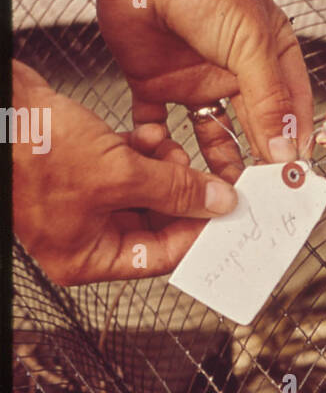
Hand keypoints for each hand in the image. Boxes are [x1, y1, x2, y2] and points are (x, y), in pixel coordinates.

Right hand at [13, 61, 237, 284]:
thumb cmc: (32, 148)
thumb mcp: (119, 174)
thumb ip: (176, 190)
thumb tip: (217, 203)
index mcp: (85, 257)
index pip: (158, 256)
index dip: (196, 233)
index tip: (226, 214)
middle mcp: (81, 233)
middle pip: (153, 222)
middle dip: (181, 195)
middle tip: (210, 178)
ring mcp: (79, 199)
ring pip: (143, 190)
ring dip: (164, 168)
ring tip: (173, 149)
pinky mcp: (79, 166)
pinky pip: (125, 166)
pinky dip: (141, 151)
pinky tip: (150, 135)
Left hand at [74, 0, 312, 180]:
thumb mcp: (251, 44)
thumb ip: (268, 100)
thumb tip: (286, 148)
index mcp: (269, 54)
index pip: (291, 109)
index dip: (293, 143)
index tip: (292, 178)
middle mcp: (235, 69)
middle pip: (252, 127)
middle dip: (255, 160)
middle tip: (256, 193)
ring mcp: (195, 78)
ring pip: (209, 133)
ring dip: (212, 160)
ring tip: (215, 187)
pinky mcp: (155, 82)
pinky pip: (159, 124)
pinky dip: (159, 143)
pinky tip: (164, 157)